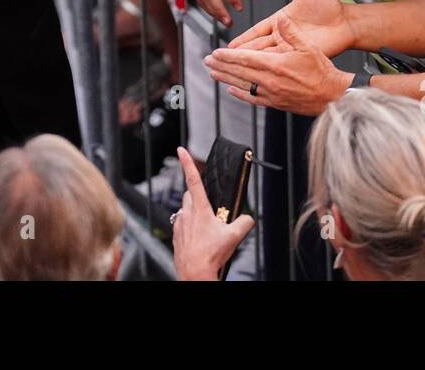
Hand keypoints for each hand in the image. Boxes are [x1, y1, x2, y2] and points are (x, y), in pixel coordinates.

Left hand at [172, 146, 255, 280]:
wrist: (194, 274)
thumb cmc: (210, 255)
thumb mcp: (234, 236)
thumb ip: (245, 222)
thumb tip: (249, 218)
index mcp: (200, 208)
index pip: (193, 179)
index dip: (187, 162)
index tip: (181, 149)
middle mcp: (187, 213)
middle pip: (190, 195)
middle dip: (199, 196)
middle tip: (212, 210)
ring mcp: (179, 224)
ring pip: (186, 210)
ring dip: (195, 213)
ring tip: (207, 229)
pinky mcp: (176, 235)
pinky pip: (182, 225)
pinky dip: (190, 227)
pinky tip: (199, 239)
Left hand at [205, 10, 353, 114]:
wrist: (333, 97)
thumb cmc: (323, 72)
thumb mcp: (309, 47)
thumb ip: (291, 33)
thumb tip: (281, 19)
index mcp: (276, 65)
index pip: (246, 59)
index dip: (228, 56)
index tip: (216, 53)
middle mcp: (270, 81)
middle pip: (239, 72)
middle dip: (221, 66)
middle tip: (207, 61)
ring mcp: (271, 94)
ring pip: (243, 85)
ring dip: (226, 79)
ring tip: (213, 73)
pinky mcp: (275, 103)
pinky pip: (253, 99)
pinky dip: (240, 94)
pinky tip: (232, 90)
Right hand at [227, 0, 355, 58]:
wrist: (347, 22)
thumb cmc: (330, 7)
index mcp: (281, 21)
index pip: (257, 30)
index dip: (243, 37)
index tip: (229, 44)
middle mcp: (283, 36)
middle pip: (257, 46)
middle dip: (241, 54)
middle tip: (224, 60)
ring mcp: (291, 47)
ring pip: (267, 57)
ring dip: (252, 63)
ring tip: (236, 70)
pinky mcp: (301, 56)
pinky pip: (282, 63)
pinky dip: (270, 69)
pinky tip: (259, 74)